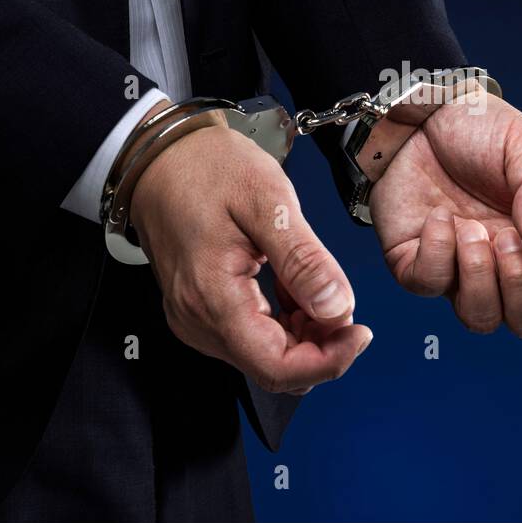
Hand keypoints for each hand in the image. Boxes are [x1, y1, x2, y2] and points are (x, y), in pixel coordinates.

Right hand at [131, 112, 371, 394]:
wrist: (162, 156)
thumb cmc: (207, 168)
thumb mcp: (267, 201)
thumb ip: (304, 260)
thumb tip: (337, 308)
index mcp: (212, 298)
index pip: (276, 367)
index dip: (328, 361)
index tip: (359, 333)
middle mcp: (198, 320)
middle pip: (274, 365)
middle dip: (320, 344)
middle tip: (343, 299)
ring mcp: (196, 318)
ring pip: (266, 353)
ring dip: (305, 331)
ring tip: (317, 282)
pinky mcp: (201, 309)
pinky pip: (252, 334)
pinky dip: (285, 319)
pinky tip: (295, 286)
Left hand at [369, 92, 521, 337]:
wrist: (421, 111)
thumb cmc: (480, 129)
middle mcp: (503, 267)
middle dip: (521, 289)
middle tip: (506, 238)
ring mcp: (458, 270)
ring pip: (479, 318)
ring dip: (479, 278)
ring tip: (470, 228)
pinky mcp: (414, 262)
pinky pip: (428, 284)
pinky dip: (437, 254)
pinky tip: (439, 217)